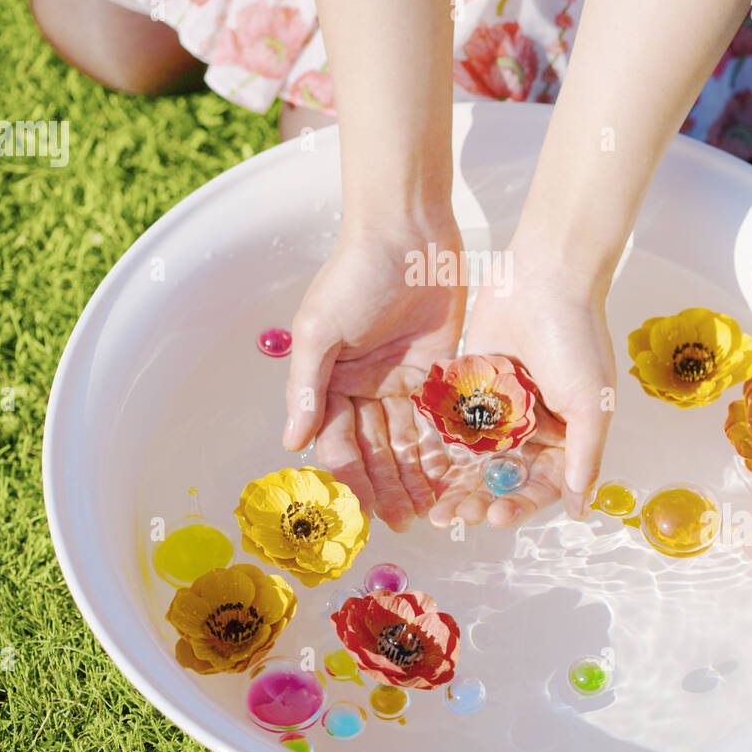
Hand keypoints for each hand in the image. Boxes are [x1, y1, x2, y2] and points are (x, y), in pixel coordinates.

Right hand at [282, 220, 465, 530]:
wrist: (408, 230)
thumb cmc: (354, 274)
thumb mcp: (320, 329)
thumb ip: (307, 387)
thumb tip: (292, 442)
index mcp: (332, 380)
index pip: (339, 441)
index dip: (353, 476)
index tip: (368, 510)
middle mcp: (366, 386)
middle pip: (378, 448)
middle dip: (391, 485)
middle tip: (409, 521)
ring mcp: (404, 379)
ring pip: (412, 439)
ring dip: (420, 474)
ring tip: (437, 510)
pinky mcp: (441, 368)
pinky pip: (443, 416)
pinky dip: (449, 445)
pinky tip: (460, 474)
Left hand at [428, 249, 615, 527]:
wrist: (546, 278)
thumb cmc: (578, 338)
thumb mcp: (592, 404)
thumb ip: (584, 459)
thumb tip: (579, 509)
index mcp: (566, 435)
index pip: (541, 485)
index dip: (520, 504)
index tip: (495, 517)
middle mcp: (532, 427)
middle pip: (503, 478)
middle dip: (480, 500)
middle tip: (454, 517)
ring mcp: (500, 408)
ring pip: (474, 458)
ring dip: (456, 483)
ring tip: (435, 505)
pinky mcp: (472, 386)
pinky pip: (454, 424)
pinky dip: (440, 447)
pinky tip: (421, 466)